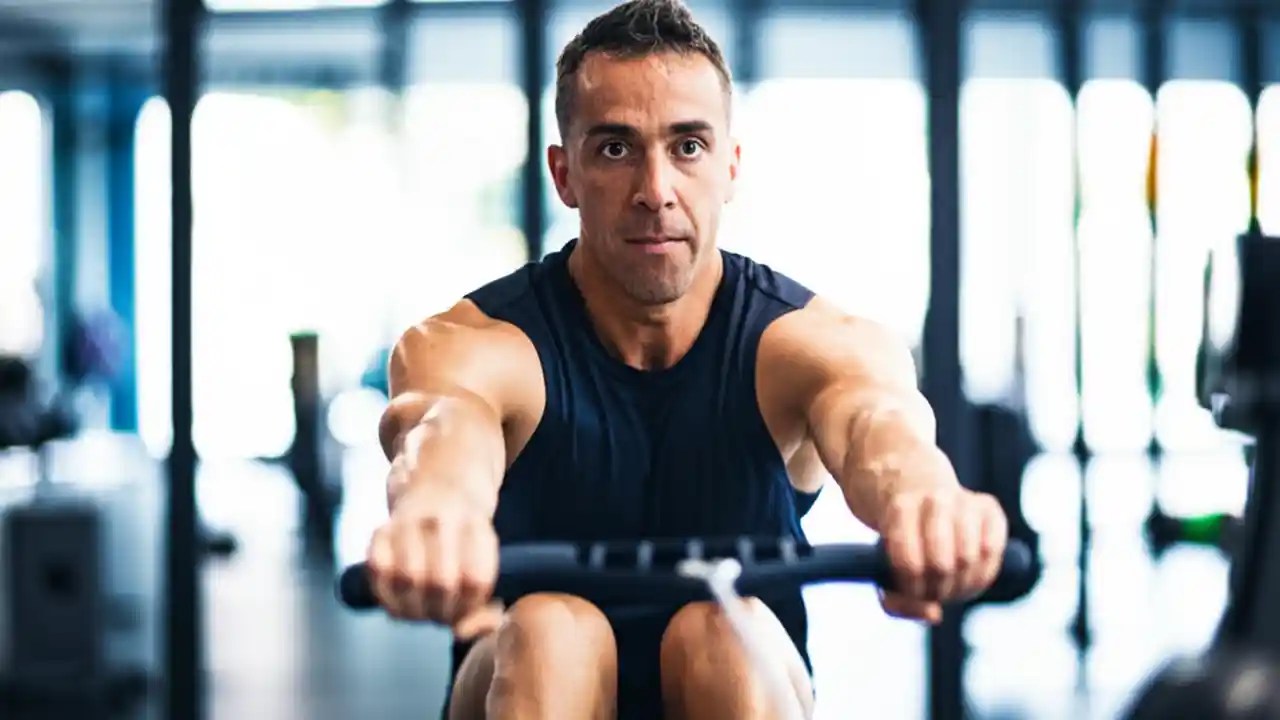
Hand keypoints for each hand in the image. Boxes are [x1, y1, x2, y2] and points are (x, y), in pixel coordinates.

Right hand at [366, 475, 502, 639]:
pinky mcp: (380, 530)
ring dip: (414, 610)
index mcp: (476, 525)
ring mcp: (408, 521)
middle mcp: (441, 518)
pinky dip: (387, 598)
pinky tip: (401, 602)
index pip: (475, 580)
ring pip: (407, 579)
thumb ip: (488, 610)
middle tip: (442, 616)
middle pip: (441, 582)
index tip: (466, 610)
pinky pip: (377, 573)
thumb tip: (461, 634)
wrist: (440, 489)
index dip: (469, 608)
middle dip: (442, 612)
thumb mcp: (489, 567)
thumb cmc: (468, 544)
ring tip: (422, 612)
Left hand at [878, 488, 1007, 624]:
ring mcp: (964, 500)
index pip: (910, 563)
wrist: (922, 504)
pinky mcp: (989, 507)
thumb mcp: (886, 572)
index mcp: (900, 509)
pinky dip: (984, 572)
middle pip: (942, 564)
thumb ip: (896, 603)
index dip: (913, 590)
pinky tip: (970, 572)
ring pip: (969, 559)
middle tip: (936, 592)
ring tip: (952, 585)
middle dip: (939, 590)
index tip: (914, 593)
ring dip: (963, 585)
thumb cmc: (904, 547)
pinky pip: (992, 550)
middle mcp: (934, 499)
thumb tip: (934, 615)